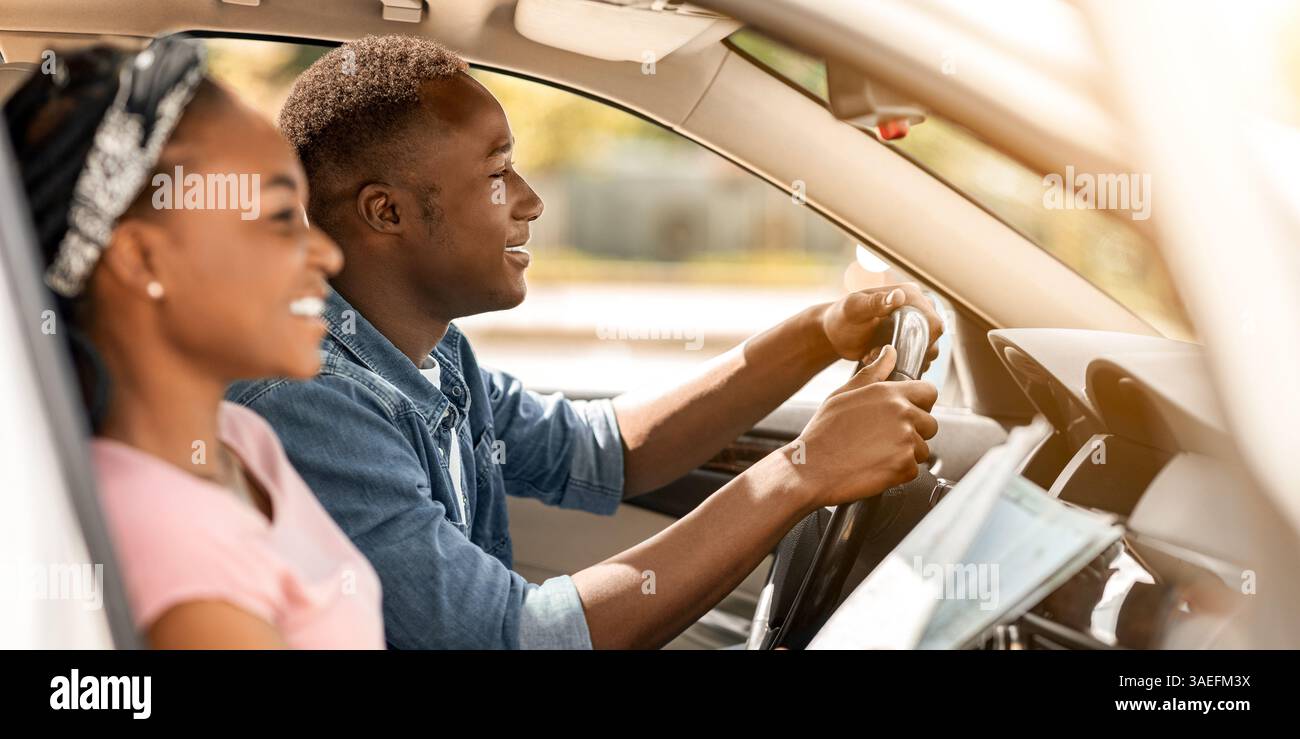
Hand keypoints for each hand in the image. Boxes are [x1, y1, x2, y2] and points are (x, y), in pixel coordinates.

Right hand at [788, 345, 938, 506]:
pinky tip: (875, 467)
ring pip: (922, 449)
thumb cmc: (823, 432)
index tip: (910, 412)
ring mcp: (906, 441)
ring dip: (906, 454)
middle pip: (930, 424)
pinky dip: (898, 473)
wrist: (811, 468)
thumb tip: (890, 352)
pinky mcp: (905, 467)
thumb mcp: (842, 394)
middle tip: (886, 439)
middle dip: (915, 432)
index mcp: (889, 393)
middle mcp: (902, 414)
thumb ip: (872, 373)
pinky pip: (913, 470)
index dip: (921, 403)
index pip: (929, 392)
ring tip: (876, 454)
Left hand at [820, 282, 943, 371]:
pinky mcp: (908, 342)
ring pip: (926, 352)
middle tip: (881, 353)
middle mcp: (916, 309)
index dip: (922, 340)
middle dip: (909, 352)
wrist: (834, 334)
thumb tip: (899, 295)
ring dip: (904, 359)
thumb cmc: (841, 317)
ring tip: (878, 355)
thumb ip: (874, 302)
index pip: (933, 321)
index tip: (898, 348)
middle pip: (933, 339)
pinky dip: (901, 364)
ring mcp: (914, 327)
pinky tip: (881, 360)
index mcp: (910, 295)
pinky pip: (916, 359)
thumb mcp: (855, 309)